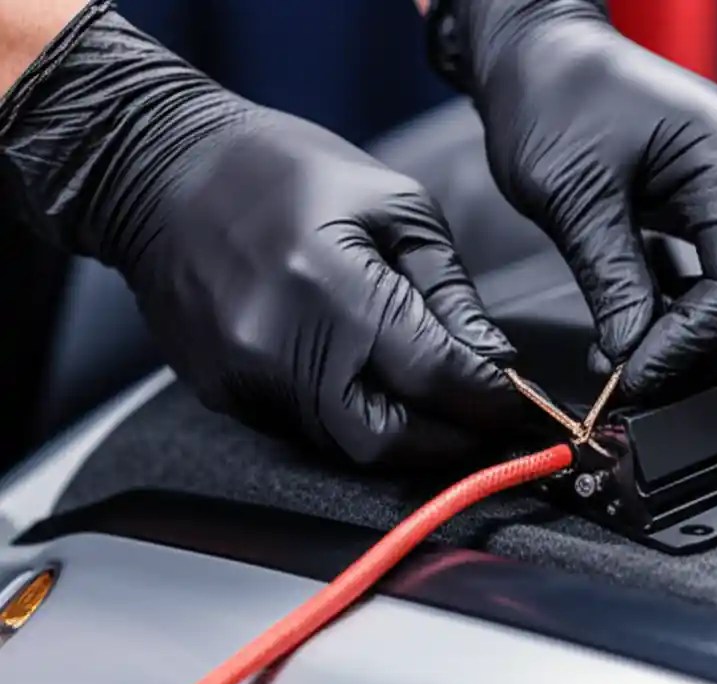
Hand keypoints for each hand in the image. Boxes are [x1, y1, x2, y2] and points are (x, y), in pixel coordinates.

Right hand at [1, 12, 521, 466]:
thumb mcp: (394, 204)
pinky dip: (354, 419)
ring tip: (441, 408)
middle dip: (453, 442)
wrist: (159, 168)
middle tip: (488, 423)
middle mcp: (283, 346)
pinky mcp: (224, 393)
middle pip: (390, 441)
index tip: (521, 403)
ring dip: (406, 437)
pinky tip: (376, 388)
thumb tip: (495, 359)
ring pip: (347, 447)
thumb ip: (450, 289)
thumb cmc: (285, 170)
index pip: (435, 378)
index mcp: (333, 286)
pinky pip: (307, 430)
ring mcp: (247, 377)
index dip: (490, 400)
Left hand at [448, 0, 716, 397]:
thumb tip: (632, 355)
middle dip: (695, 341)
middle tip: (632, 371)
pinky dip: (687, 299)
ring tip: (628, 347)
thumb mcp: (575, 198)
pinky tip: (641, 313)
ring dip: (691, 326)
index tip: (639, 373)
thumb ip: (613, 283)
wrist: (542, 51)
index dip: (693, 342)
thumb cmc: (555, 93)